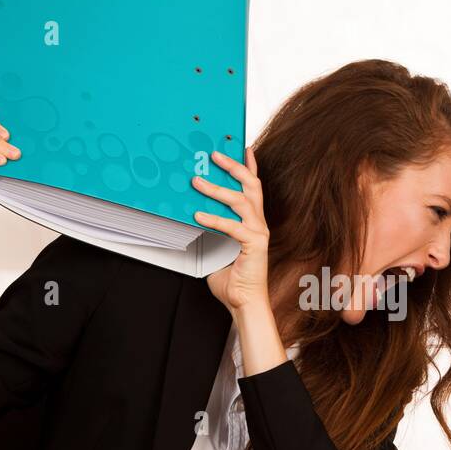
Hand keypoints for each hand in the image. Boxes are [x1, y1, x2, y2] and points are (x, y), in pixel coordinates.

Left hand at [196, 146, 269, 313]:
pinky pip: (233, 227)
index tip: (242, 147)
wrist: (245, 302)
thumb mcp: (216, 248)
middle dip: (234, 167)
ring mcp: (259, 233)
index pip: (253, 188)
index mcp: (253, 222)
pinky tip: (198, 216)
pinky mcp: (254, 245)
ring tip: (197, 182)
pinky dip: (214, 219)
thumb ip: (209, 231)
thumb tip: (191, 216)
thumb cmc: (232, 278)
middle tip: (214, 155)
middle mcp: (259, 223)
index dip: (249, 166)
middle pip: (251, 186)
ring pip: (242, 201)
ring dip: (218, 189)